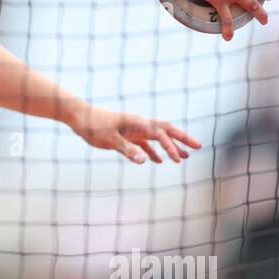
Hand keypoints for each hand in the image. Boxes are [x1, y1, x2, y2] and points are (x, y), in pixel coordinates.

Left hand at [67, 102, 202, 164]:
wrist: (79, 116)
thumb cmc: (93, 125)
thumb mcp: (109, 140)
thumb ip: (127, 150)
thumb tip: (144, 160)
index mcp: (137, 122)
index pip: (161, 134)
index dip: (172, 146)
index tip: (178, 160)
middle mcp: (139, 124)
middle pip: (166, 130)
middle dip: (182, 139)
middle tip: (198, 147)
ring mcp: (133, 129)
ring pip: (157, 137)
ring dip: (170, 146)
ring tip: (184, 157)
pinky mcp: (127, 135)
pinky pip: (145, 143)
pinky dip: (153, 151)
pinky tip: (158, 161)